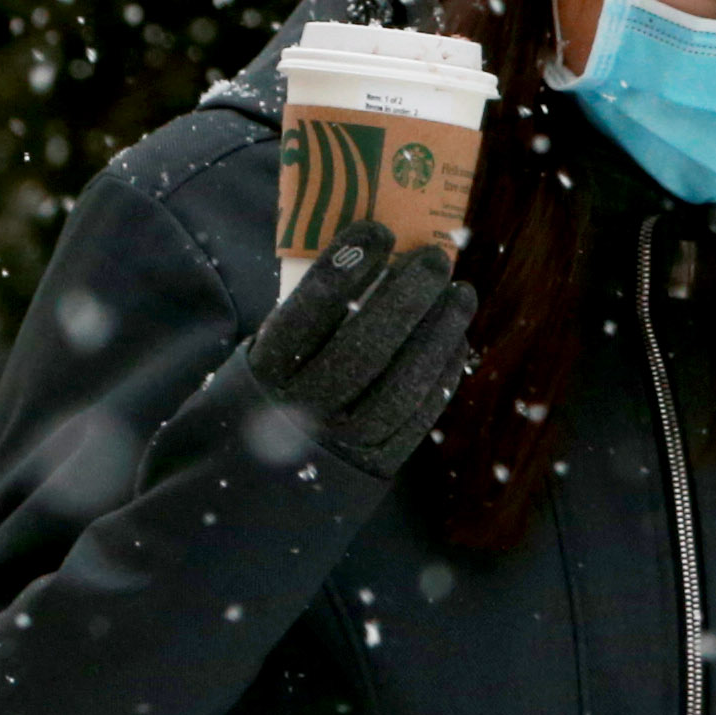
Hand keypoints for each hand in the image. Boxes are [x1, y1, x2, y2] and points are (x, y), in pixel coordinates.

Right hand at [248, 218, 477, 478]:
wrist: (255, 484)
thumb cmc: (271, 392)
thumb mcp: (262, 354)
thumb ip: (303, 316)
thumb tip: (370, 253)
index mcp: (265, 371)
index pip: (307, 312)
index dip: (345, 267)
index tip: (379, 231)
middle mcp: (301, 409)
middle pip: (364, 346)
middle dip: (407, 297)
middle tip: (435, 258)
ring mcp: (340, 442)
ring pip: (401, 384)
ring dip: (439, 333)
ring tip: (461, 294)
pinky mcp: (373, 464)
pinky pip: (416, 417)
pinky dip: (441, 375)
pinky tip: (455, 341)